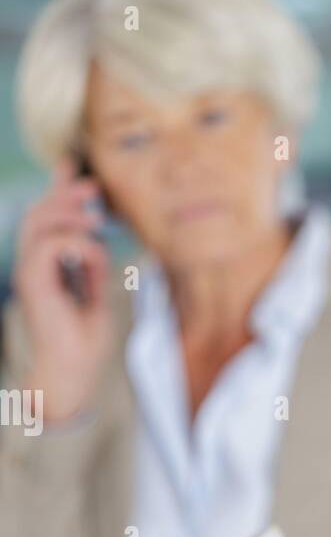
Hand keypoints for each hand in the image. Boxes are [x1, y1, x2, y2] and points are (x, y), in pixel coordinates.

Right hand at [12, 156, 113, 421]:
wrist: (74, 371)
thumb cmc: (85, 341)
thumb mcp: (95, 292)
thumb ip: (91, 263)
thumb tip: (96, 237)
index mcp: (44, 265)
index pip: (45, 218)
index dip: (56, 189)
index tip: (70, 165)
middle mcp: (31, 265)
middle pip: (39, 212)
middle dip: (66, 194)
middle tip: (94, 190)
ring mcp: (28, 272)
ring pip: (39, 222)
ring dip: (71, 215)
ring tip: (97, 223)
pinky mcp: (32, 282)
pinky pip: (51, 245)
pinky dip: (77, 246)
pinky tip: (91, 260)